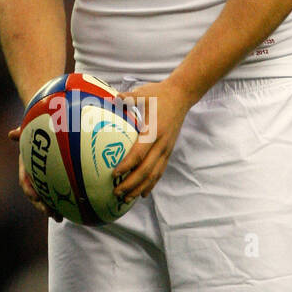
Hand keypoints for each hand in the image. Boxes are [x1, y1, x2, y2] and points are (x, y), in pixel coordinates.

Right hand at [8, 125, 62, 221]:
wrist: (51, 135)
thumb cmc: (40, 132)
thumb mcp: (32, 132)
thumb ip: (24, 133)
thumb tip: (11, 133)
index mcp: (27, 166)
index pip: (25, 180)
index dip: (30, 189)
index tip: (36, 196)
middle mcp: (33, 176)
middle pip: (35, 195)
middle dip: (41, 205)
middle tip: (50, 213)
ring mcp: (43, 181)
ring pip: (45, 199)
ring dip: (51, 210)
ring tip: (59, 218)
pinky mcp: (53, 184)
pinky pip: (54, 198)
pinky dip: (60, 206)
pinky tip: (67, 213)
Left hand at [112, 78, 193, 201]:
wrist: (182, 96)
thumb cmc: (159, 94)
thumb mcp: (142, 93)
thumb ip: (126, 98)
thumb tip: (110, 99)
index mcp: (154, 130)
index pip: (140, 152)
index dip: (127, 164)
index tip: (114, 173)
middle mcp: (162, 143)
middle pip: (146, 169)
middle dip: (131, 183)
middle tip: (116, 192)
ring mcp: (166, 148)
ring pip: (154, 174)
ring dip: (140, 188)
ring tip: (127, 199)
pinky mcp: (168, 151)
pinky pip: (160, 171)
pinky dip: (151, 184)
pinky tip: (143, 194)